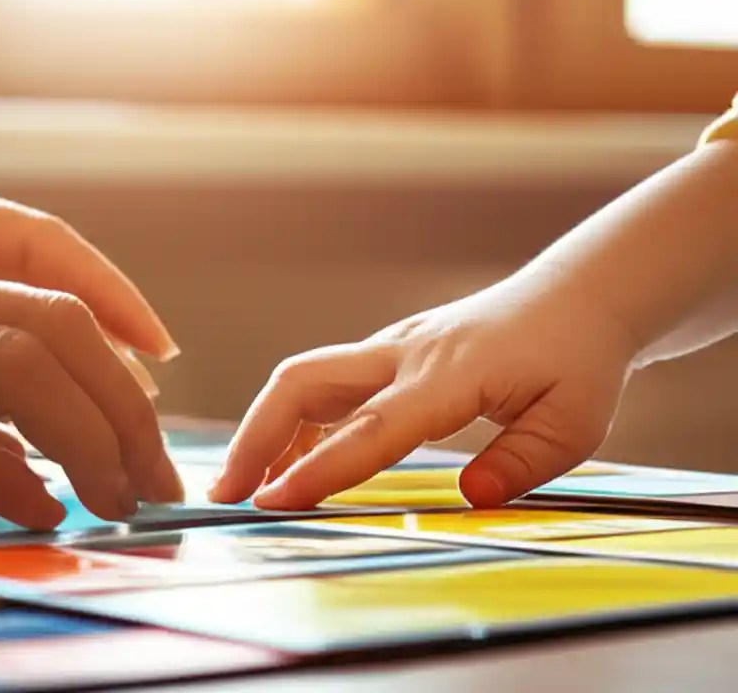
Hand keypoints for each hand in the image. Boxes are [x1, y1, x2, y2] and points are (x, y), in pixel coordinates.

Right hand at [208, 276, 640, 508]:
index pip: (371, 426)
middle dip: (254, 436)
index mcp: (449, 375)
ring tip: (246, 489)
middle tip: (226, 493)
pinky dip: (294, 426)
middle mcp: (404, 355)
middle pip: (303, 381)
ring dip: (263, 432)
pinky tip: (289, 466)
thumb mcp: (576, 421)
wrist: (573, 299)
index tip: (273, 502)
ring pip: (301, 379)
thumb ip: (523, 461)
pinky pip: (321, 386)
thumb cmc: (577, 361)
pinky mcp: (381, 356)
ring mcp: (387, 350)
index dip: (318, 468)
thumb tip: (470, 496)